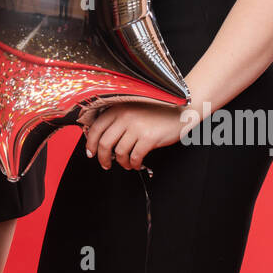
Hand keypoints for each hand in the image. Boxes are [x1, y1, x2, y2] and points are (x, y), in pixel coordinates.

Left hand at [84, 102, 201, 170]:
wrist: (182, 109)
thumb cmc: (158, 110)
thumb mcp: (134, 109)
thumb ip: (118, 119)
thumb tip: (103, 139)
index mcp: (118, 108)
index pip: (96, 128)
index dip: (91, 143)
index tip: (91, 152)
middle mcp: (125, 116)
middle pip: (104, 142)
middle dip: (102, 157)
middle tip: (105, 164)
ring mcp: (137, 127)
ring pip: (119, 152)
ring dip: (120, 163)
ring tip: (125, 164)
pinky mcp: (149, 137)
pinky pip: (135, 157)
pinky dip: (133, 164)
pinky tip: (135, 164)